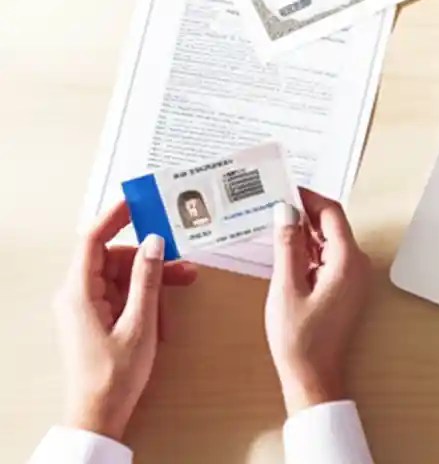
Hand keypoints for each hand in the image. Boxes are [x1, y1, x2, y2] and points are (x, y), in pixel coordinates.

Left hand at [54, 202, 198, 440]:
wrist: (98, 414)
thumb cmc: (114, 375)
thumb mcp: (140, 323)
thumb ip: (147, 279)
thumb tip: (154, 242)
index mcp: (79, 292)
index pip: (93, 240)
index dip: (115, 216)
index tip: (138, 200)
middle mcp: (77, 295)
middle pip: (114, 257)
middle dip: (149, 255)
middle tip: (182, 255)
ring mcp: (86, 307)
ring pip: (121, 275)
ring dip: (152, 277)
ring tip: (185, 282)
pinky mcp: (96, 318)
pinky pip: (122, 293)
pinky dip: (145, 295)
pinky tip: (166, 309)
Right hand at [266, 189, 370, 413]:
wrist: (314, 377)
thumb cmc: (299, 338)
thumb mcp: (286, 287)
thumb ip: (287, 246)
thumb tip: (285, 212)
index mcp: (347, 260)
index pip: (332, 213)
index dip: (308, 198)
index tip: (284, 189)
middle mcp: (357, 265)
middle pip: (333, 225)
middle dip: (304, 213)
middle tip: (272, 204)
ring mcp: (353, 278)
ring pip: (330, 242)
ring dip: (305, 233)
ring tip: (273, 224)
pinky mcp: (345, 289)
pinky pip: (329, 259)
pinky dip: (309, 251)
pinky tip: (285, 252)